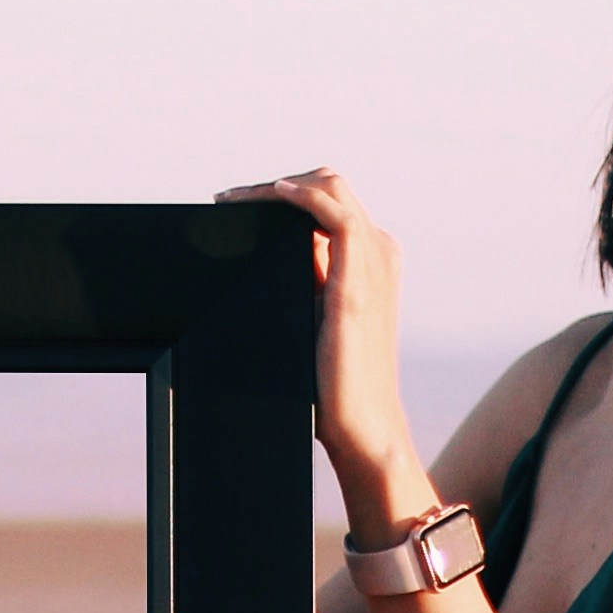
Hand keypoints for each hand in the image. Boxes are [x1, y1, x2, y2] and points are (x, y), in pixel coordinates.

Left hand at [216, 166, 428, 533]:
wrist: (362, 427)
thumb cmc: (334, 383)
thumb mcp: (316, 317)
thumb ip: (305, 283)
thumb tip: (260, 257)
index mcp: (371, 260)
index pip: (331, 202)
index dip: (286, 194)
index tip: (239, 205)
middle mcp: (379, 254)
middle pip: (331, 186)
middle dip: (278, 185)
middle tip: (233, 201)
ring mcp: (372, 265)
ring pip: (331, 188)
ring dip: (279, 186)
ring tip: (237, 200)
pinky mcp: (355, 284)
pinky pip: (333, 214)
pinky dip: (300, 196)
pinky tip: (273, 195)